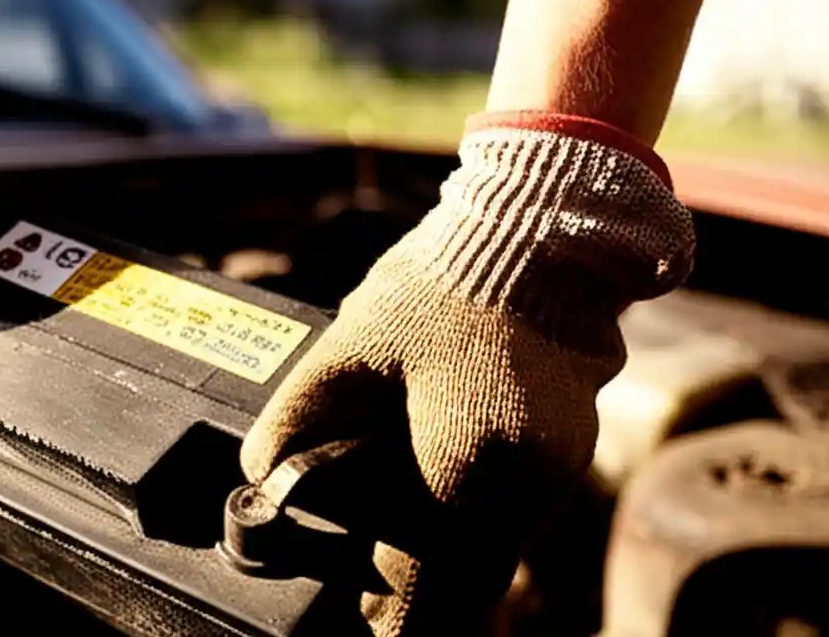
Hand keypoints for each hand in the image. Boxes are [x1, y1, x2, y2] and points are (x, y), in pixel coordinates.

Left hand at [240, 112, 694, 634]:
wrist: (536, 232)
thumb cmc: (443, 280)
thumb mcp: (351, 344)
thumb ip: (299, 414)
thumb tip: (258, 468)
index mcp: (467, 458)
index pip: (425, 577)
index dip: (390, 614)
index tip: (370, 626)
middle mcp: (525, 478)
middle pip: (466, 578)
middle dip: (419, 592)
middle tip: (377, 599)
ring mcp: (558, 468)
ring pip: (494, 550)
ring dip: (448, 559)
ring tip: (397, 553)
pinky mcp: (570, 452)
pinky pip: (515, 513)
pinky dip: (475, 521)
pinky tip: (439, 493)